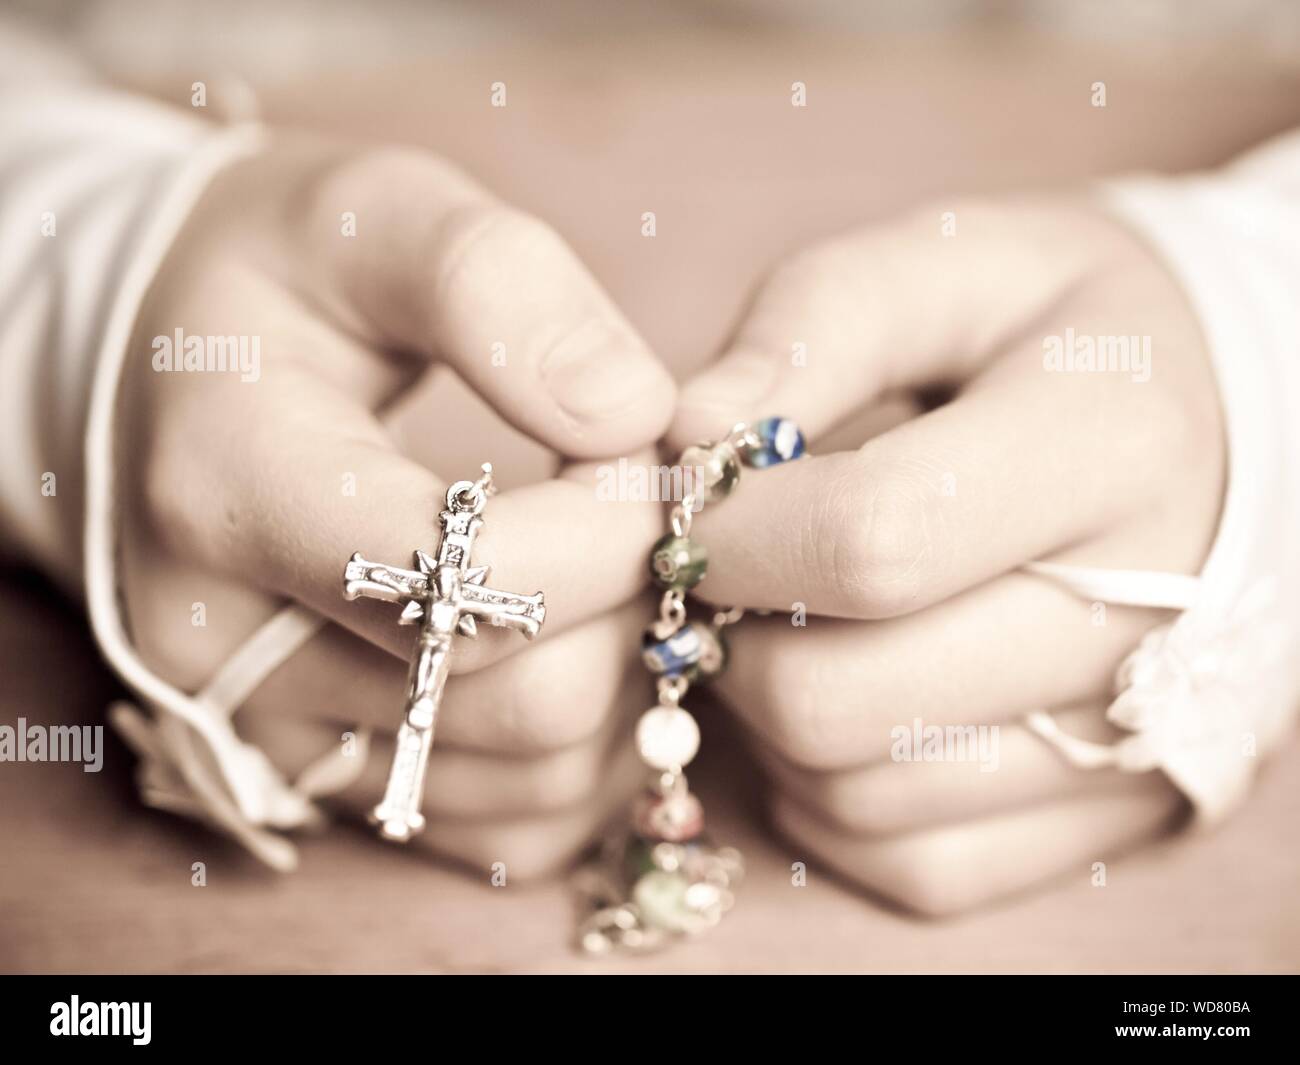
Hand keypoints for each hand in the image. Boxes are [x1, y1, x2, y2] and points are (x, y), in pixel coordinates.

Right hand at [118, 137, 675, 876]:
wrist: (180, 384)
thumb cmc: (285, 284)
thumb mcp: (376, 216)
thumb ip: (500, 285)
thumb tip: (635, 416)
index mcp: (228, 489)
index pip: (460, 574)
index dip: (608, 529)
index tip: (656, 457)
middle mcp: (231, 652)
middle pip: (521, 696)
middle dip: (627, 598)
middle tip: (640, 508)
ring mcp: (278, 739)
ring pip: (541, 774)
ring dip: (623, 667)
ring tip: (603, 560)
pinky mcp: (335, 788)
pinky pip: (524, 822)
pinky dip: (591, 745)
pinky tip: (571, 638)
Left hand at [669, 196, 1224, 913]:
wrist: (1223, 426)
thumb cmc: (1058, 331)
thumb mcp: (950, 265)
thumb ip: (813, 326)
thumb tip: (684, 440)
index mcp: (1113, 447)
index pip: (871, 537)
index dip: (732, 533)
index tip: (688, 505)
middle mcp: (1146, 618)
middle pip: (843, 699)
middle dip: (732, 639)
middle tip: (725, 576)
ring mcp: (1133, 740)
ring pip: (861, 798)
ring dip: (771, 723)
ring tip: (790, 626)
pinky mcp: (1112, 817)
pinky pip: (915, 866)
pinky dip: (835, 803)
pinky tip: (845, 705)